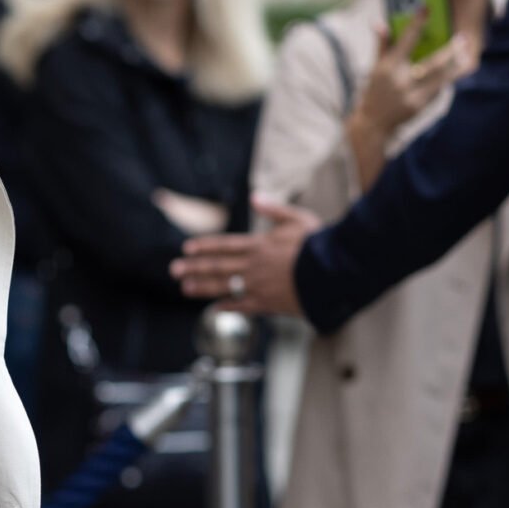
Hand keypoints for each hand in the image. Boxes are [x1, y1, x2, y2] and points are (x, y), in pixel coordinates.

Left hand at [175, 199, 321, 314]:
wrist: (333, 271)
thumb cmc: (319, 243)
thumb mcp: (298, 218)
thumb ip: (274, 209)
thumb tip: (255, 197)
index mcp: (260, 244)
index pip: (225, 244)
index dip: (205, 246)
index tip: (188, 248)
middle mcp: (254, 265)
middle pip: (217, 265)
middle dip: (194, 267)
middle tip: (175, 270)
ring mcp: (258, 285)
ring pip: (223, 285)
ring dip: (202, 287)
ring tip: (185, 288)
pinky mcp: (267, 303)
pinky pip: (242, 306)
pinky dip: (227, 307)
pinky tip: (214, 309)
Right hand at [354, 17, 478, 146]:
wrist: (373, 124)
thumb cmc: (375, 91)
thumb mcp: (375, 68)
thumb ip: (382, 45)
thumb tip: (379, 23)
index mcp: (388, 67)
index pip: (405, 40)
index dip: (416, 23)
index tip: (426, 8)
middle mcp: (400, 81)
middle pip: (433, 62)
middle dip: (450, 50)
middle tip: (462, 39)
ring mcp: (411, 95)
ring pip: (441, 78)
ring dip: (456, 66)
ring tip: (466, 55)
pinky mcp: (419, 107)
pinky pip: (438, 90)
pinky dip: (446, 80)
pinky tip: (454, 72)